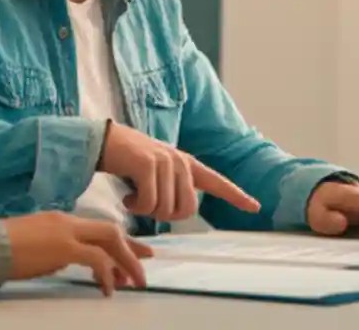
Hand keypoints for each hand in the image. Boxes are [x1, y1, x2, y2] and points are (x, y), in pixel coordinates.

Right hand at [2, 212, 152, 295]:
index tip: (138, 251)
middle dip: (131, 249)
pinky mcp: (63, 248)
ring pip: (109, 241)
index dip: (121, 240)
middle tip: (145, 266)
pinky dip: (106, 273)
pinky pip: (96, 259)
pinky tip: (107, 289)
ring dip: (124, 262)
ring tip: (132, 282)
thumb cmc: (4, 248)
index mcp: (62, 220)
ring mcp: (66, 233)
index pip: (99, 227)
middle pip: (111, 231)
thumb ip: (58, 247)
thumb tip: (72, 260)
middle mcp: (68, 222)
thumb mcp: (38, 242)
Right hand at [98, 122, 260, 220]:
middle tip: (148, 207)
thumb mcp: (157, 175)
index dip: (236, 196)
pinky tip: (127, 197)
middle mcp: (180, 161)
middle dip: (166, 216)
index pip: (217, 182)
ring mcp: (165, 161)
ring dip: (146, 211)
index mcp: (186, 164)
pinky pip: (148, 203)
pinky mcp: (148, 164)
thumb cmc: (128, 163)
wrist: (104, 142)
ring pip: (165, 209)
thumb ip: (173, 189)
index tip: (255, 207)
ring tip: (134, 197)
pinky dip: (136, 207)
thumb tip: (179, 212)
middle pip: (186, 209)